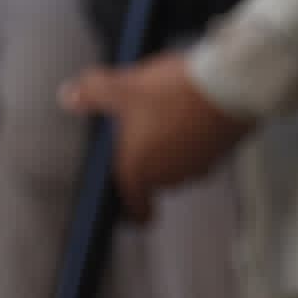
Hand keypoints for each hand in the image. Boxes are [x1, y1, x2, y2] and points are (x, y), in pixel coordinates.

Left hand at [58, 53, 248, 216]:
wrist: (227, 84)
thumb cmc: (175, 94)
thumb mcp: (123, 87)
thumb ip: (93, 93)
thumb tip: (70, 96)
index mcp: (139, 171)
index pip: (136, 209)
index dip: (135, 211)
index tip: (138, 213)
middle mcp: (170, 176)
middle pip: (158, 180)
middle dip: (154, 160)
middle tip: (150, 128)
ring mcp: (200, 166)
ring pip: (183, 164)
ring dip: (178, 148)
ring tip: (175, 114)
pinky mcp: (224, 151)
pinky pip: (207, 150)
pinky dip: (200, 137)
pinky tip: (198, 111)